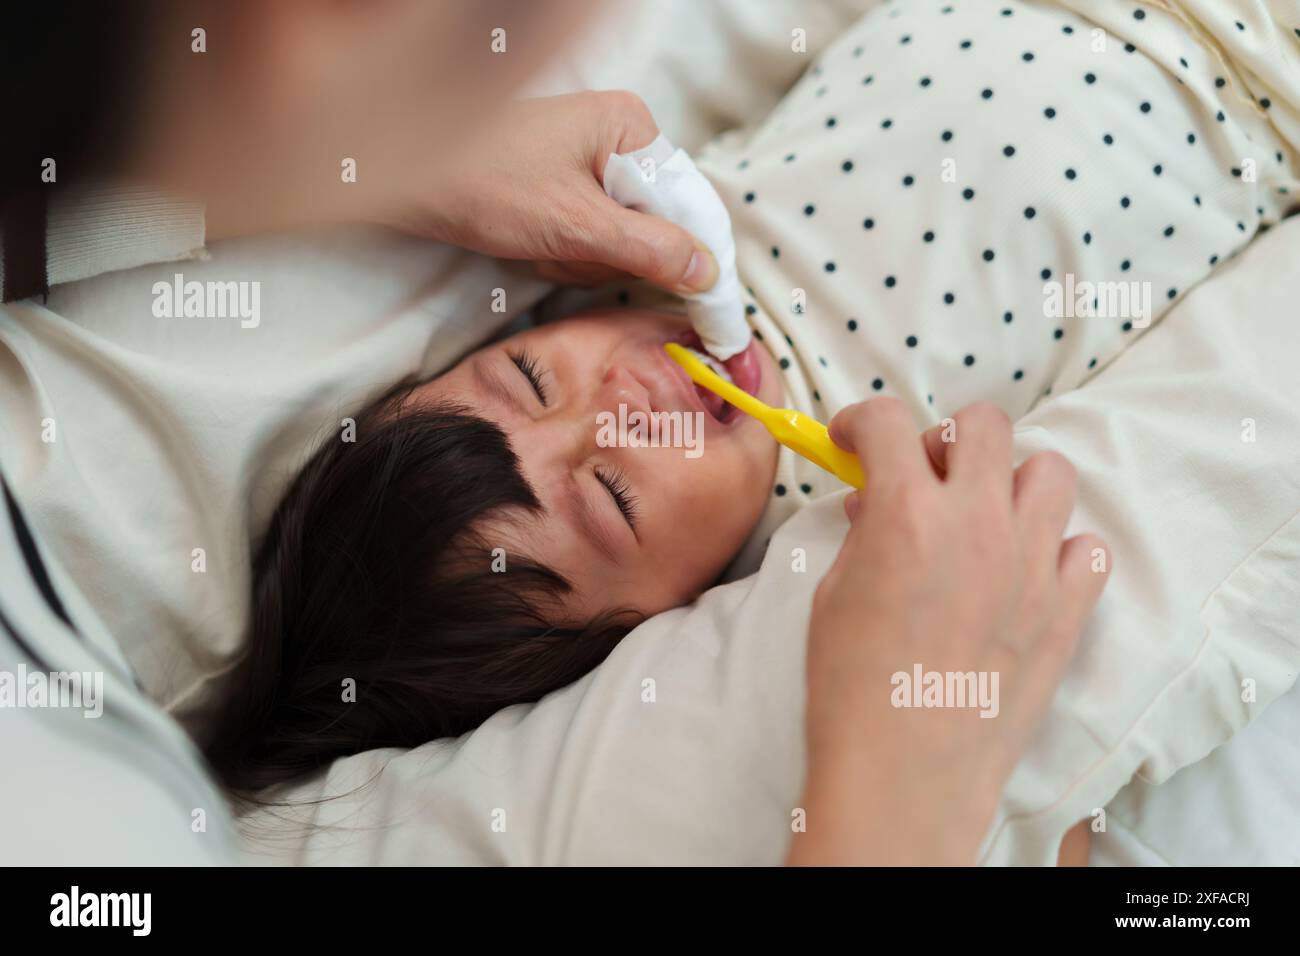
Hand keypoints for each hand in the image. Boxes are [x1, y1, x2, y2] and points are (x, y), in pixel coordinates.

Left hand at [388, 91, 719, 293]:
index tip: (715, 317)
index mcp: (632, 130)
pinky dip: (563, 257)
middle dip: (611, 256)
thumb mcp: (573, 223)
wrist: (399, 178)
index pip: (691, 206)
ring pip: (621, 245)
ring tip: (538, 245)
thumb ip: (647, 249)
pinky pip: (591, 243)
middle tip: (566, 251)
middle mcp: (618, 142)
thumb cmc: (481, 182)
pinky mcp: (565, 192)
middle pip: (656, 230)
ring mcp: (591, 167)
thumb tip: (708, 273)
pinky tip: (529, 246)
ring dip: (581, 260)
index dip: (699, 263)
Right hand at [788, 400, 1109, 864]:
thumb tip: (874, 504)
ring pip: (1050, 472)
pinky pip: (1087, 548)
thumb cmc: (852, 688)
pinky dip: (1060, 548)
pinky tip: (1027, 572)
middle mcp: (977, 522)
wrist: (905, 771)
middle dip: (946, 438)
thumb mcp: (835, 594)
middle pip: (984, 425)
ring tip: (984, 520)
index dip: (861, 421)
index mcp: (906, 511)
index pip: (887, 421)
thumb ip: (862, 534)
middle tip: (925, 477)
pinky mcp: (1067, 609)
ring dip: (1012, 483)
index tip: (853, 441)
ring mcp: (1032, 563)